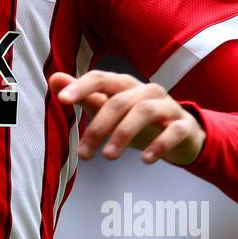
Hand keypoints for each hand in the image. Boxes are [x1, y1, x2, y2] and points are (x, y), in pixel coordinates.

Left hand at [47, 69, 204, 165]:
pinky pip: (173, 131)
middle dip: (99, 127)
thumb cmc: (138, 120)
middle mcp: (146, 90)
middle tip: (83, 154)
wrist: (182, 135)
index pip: (101, 78)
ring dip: (124, 134)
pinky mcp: (183, 125)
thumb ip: (84, 96)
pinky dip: (159, 145)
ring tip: (108, 157)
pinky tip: (145, 160)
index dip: (81, 86)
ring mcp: (167, 106)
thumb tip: (54, 79)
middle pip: (119, 101)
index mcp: (125, 85)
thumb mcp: (110, 108)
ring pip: (144, 112)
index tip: (62, 99)